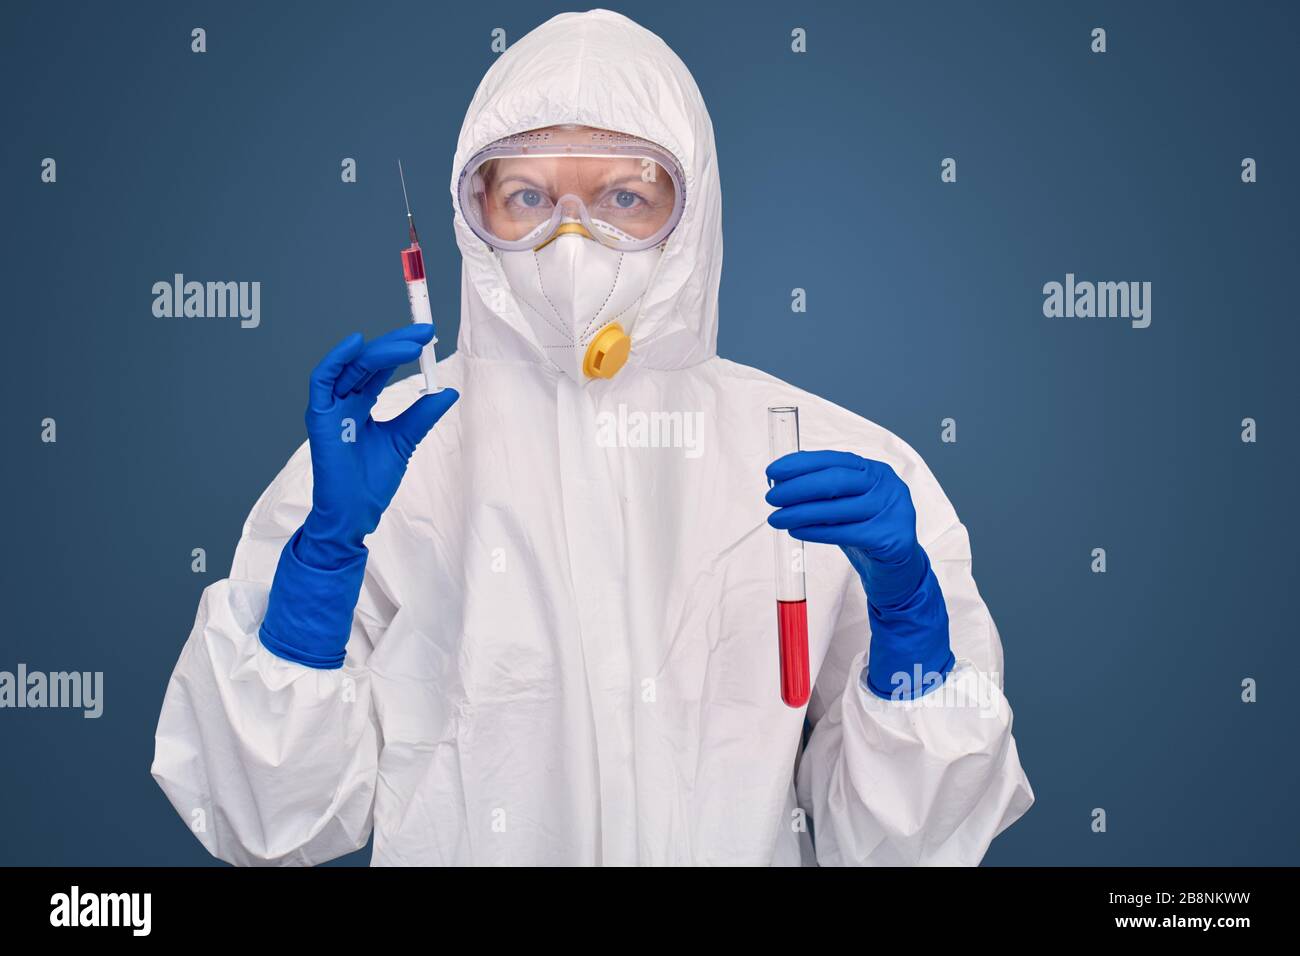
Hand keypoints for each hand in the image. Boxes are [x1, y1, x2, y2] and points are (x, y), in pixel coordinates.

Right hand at [299, 326, 458, 569]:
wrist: (355, 513)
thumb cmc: (371, 483)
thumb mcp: (404, 440)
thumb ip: (422, 415)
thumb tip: (447, 392)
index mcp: (361, 404)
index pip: (382, 368)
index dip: (403, 350)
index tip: (429, 337)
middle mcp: (344, 401)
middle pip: (369, 362)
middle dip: (397, 343)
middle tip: (425, 333)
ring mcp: (330, 408)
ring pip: (352, 367)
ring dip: (381, 351)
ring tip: (410, 344)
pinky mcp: (319, 417)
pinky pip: (322, 380)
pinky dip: (336, 359)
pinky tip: (357, 344)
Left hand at [765, 450, 952, 698]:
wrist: (896, 568)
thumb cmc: (865, 531)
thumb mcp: (846, 504)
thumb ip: (824, 491)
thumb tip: (782, 482)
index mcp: (874, 470)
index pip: (834, 460)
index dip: (800, 464)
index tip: (773, 471)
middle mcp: (887, 486)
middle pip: (835, 480)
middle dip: (797, 488)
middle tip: (771, 498)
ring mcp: (892, 511)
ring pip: (837, 508)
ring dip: (800, 513)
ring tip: (776, 519)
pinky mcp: (891, 538)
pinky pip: (845, 533)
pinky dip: (816, 532)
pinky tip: (796, 531)